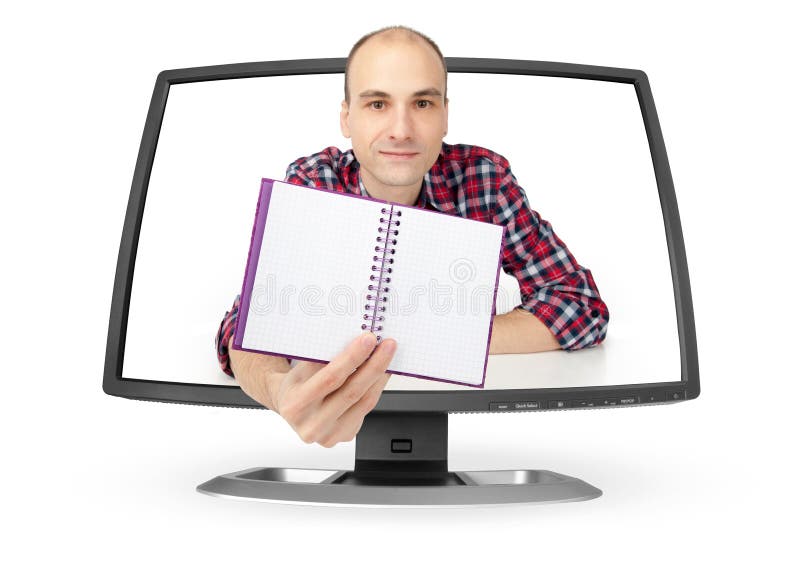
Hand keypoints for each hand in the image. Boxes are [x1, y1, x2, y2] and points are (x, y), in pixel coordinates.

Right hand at [232, 332, 396, 447]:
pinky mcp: (344, 436)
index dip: (352, 358)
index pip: (330, 378)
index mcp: (295, 405)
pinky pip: (366, 409)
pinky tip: (381, 373)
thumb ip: (323, 360)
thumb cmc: (297, 385)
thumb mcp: (300, 370)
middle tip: (387, 345)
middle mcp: (311, 424)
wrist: (292, 409)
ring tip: (388, 356)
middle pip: (351, 391)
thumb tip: (355, 340)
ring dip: (379, 376)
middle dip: (373, 365)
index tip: (368, 339)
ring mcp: (329, 435)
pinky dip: (376, 388)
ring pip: (363, 401)